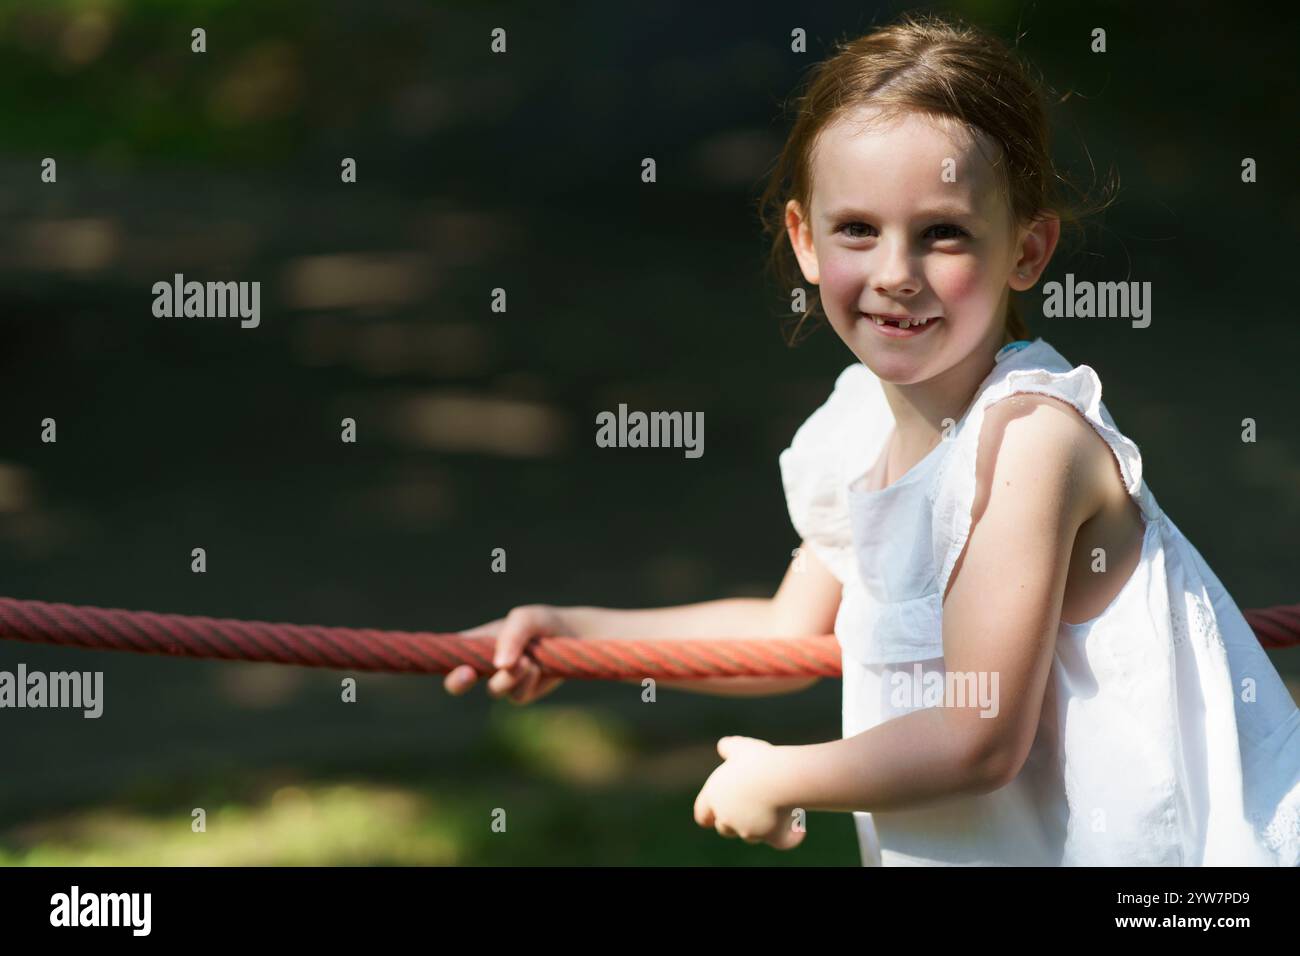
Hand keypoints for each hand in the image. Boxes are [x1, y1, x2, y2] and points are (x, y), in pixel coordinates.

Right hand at [443, 604, 566, 704]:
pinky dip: (526, 681)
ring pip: (494, 690)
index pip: (448, 653)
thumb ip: (511, 636)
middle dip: (457, 682)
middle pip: (457, 682)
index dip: (437, 661)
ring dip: (509, 677)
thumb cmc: (544, 622)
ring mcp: (504, 680)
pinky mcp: (523, 693)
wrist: (576, 637)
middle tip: (468, 674)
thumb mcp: (526, 618)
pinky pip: (516, 696)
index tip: (437, 662)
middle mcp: (486, 663)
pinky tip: (536, 667)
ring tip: (527, 660)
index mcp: (478, 642)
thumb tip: (499, 666)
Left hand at [693, 736, 804, 849]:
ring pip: (753, 835)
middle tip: (752, 807)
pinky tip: (800, 828)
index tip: (711, 817)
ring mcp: (749, 831)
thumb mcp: (742, 748)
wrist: (779, 778)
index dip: (708, 815)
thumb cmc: (757, 760)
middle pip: (725, 828)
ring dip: (763, 827)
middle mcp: (728, 818)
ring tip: (780, 809)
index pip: (702, 814)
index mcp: (715, 796)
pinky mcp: (772, 837)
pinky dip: (792, 836)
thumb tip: (724, 745)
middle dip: (737, 821)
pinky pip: (783, 841)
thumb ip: (730, 748)